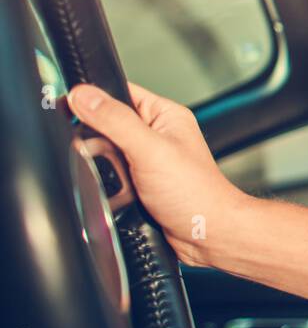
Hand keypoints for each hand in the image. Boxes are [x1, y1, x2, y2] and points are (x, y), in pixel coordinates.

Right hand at [68, 82, 249, 266]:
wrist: (207, 235)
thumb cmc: (196, 192)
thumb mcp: (150, 149)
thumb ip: (115, 120)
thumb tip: (83, 95)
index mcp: (164, 115)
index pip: (119, 92)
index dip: (95, 101)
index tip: (79, 114)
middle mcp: (157, 135)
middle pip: (106, 127)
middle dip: (101, 146)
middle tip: (117, 161)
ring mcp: (148, 160)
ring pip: (104, 156)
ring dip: (107, 171)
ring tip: (128, 183)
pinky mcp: (140, 183)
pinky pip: (110, 179)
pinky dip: (111, 188)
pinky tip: (125, 197)